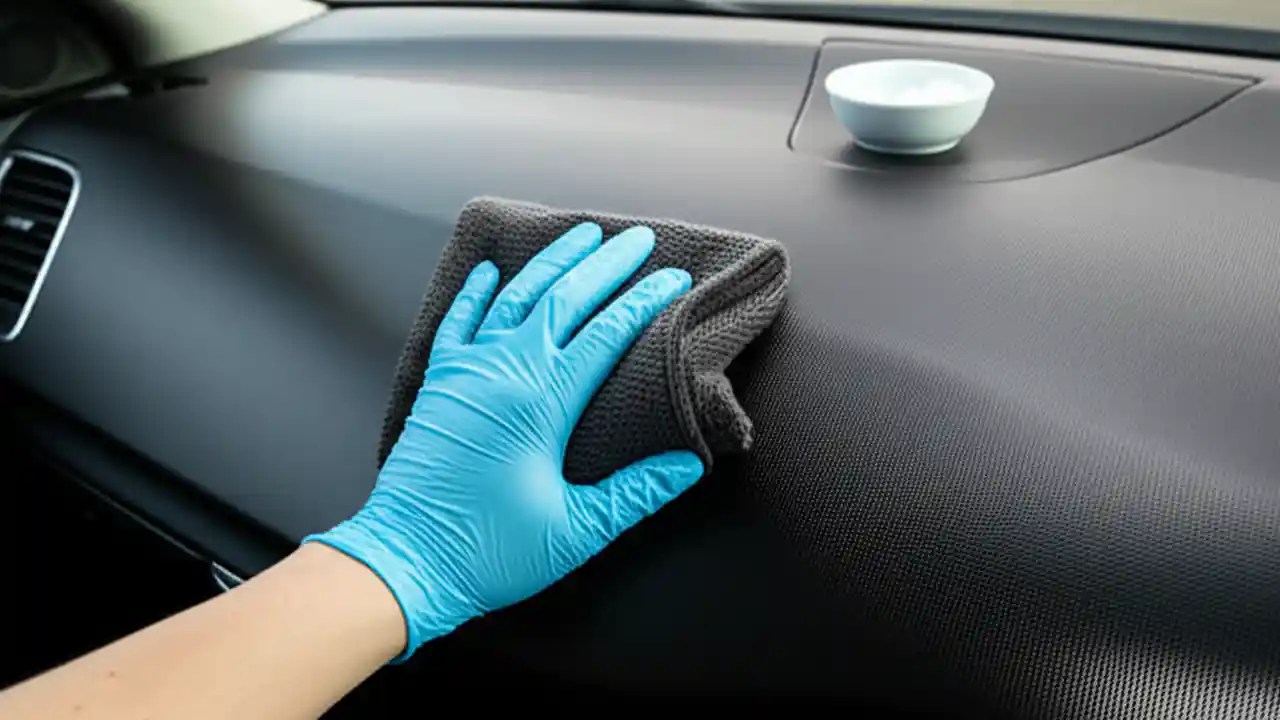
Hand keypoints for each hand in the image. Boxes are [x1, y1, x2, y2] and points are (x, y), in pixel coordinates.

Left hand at [306, 222, 702, 660]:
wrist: (403, 561)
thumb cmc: (488, 552)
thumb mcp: (576, 531)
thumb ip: (635, 493)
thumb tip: (689, 464)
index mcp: (542, 403)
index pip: (606, 335)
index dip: (644, 302)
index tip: (675, 278)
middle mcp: (503, 373)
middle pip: (563, 299)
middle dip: (605, 264)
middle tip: (639, 238)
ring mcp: (467, 373)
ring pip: (515, 298)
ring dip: (551, 262)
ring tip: (580, 234)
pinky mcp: (440, 385)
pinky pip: (459, 323)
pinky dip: (476, 293)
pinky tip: (491, 272)